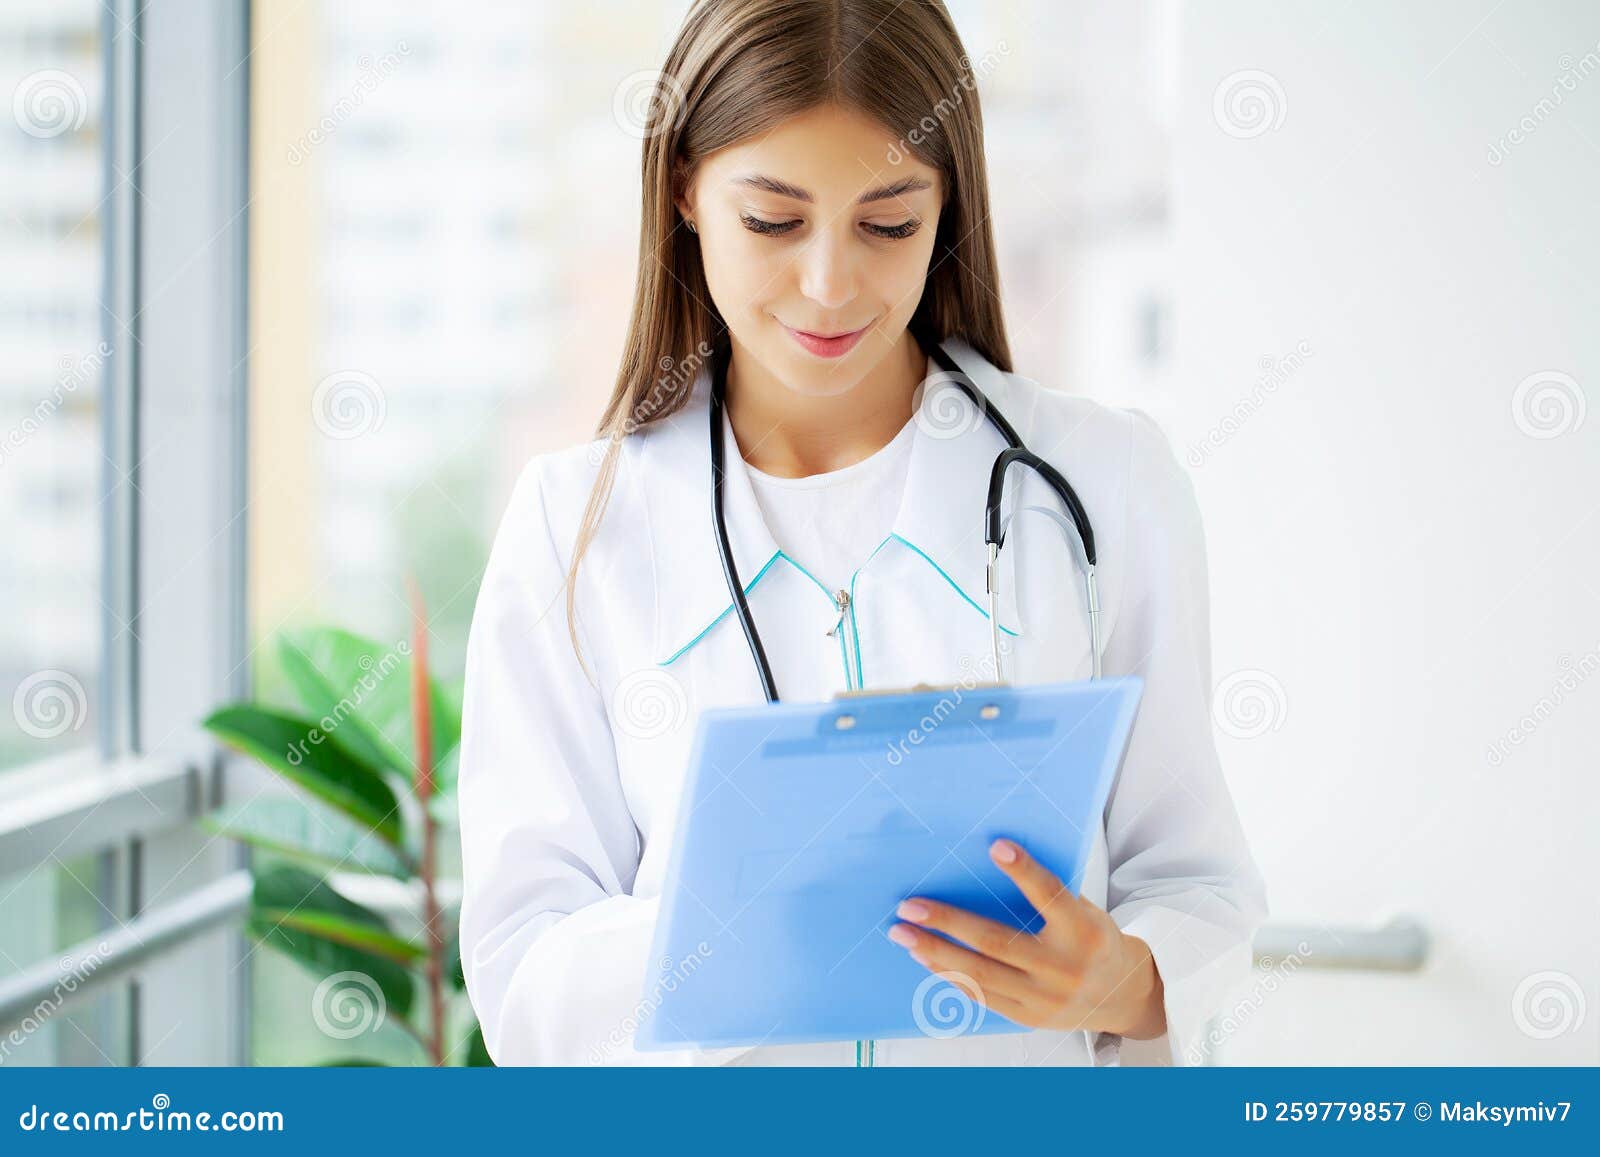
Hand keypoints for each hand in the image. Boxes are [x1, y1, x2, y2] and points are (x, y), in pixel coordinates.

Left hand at [887, 838, 1166, 1037]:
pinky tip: (926, 958)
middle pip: (997, 942)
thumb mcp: (1084, 910)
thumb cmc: (1093, 938)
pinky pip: (982, 996)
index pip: (1051, 895)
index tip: (996, 846)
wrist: (1122, 995)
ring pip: (981, 974)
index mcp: (1082, 930)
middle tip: (909, 906)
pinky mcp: (1030, 1018)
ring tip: (903, 934)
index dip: (1025, 871)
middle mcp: (1064, 967)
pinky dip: (951, 976)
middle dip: (948, 923)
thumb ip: (1046, 895)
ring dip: (936, 952)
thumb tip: (991, 858)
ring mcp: (1046, 998)